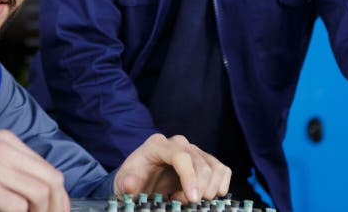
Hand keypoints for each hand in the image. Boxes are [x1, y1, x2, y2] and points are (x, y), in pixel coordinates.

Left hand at [113, 134, 230, 202]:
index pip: (180, 156)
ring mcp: (193, 150)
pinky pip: (223, 171)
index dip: (189, 177)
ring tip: (191, 201)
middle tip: (183, 204)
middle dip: (197, 190)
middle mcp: (177, 143)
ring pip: (215, 168)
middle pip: (200, 165)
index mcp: (156, 145)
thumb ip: (127, 184)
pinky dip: (219, 187)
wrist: (141, 180)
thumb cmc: (134, 180)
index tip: (192, 199)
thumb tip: (130, 184)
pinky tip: (206, 196)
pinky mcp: (205, 160)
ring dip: (209, 191)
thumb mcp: (125, 183)